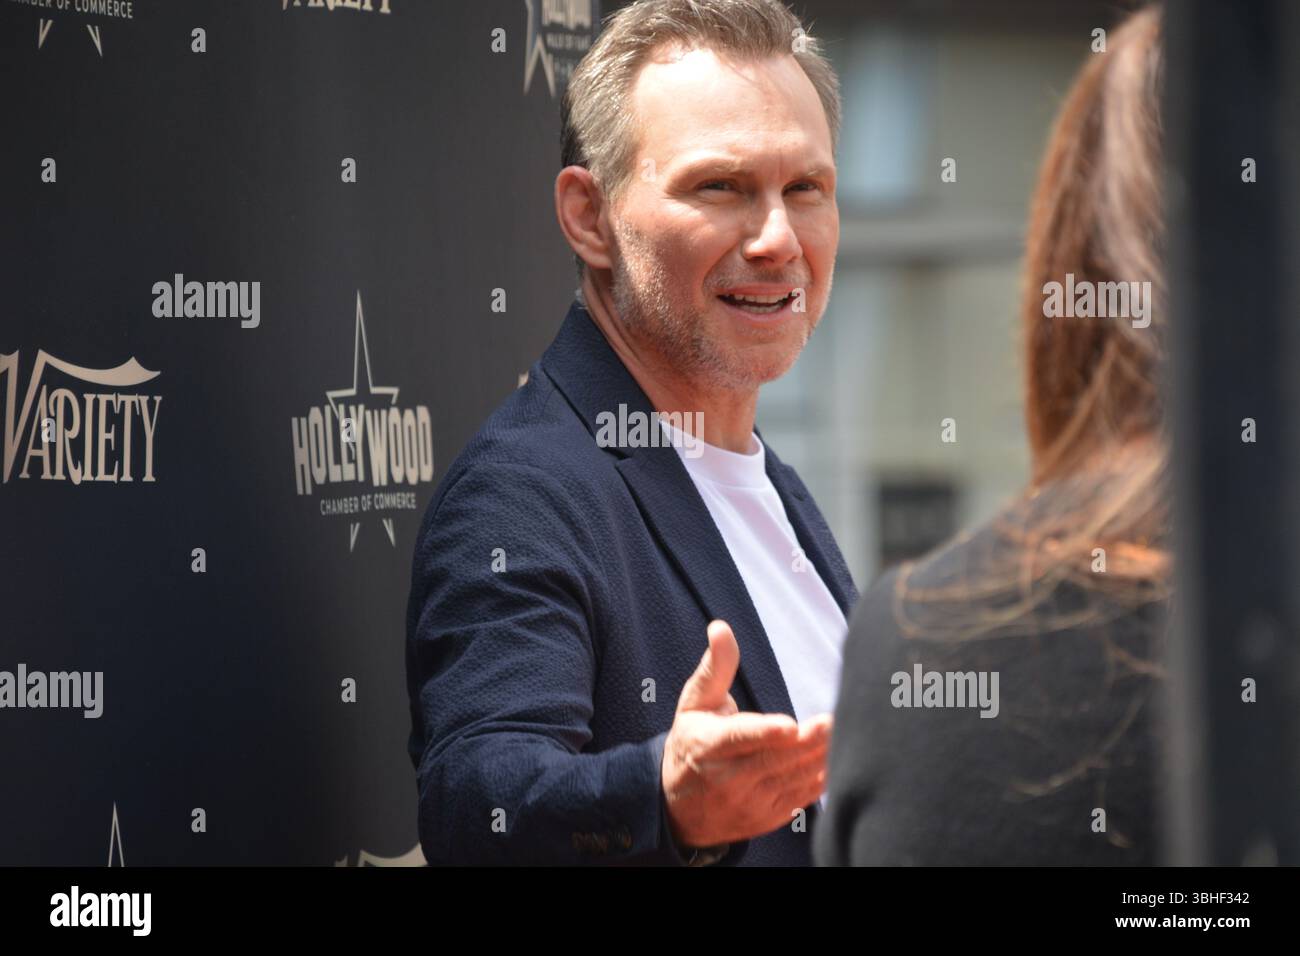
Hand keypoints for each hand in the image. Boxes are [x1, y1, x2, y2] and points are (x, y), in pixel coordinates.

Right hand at [661, 619, 831, 848]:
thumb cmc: (691, 743)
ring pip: (794, 779)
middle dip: (808, 740)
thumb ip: (715, 667)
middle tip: (834, 720)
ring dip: (821, 757)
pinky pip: (802, 798)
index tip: (791, 725)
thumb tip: (720, 628)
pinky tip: (837, 758)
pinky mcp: (767, 818)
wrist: (678, 809)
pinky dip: (822, 779)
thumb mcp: (694, 703)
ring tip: (844, 732)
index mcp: (708, 746)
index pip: (740, 739)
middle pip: (776, 758)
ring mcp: (749, 803)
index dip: (766, 733)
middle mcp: (728, 779)